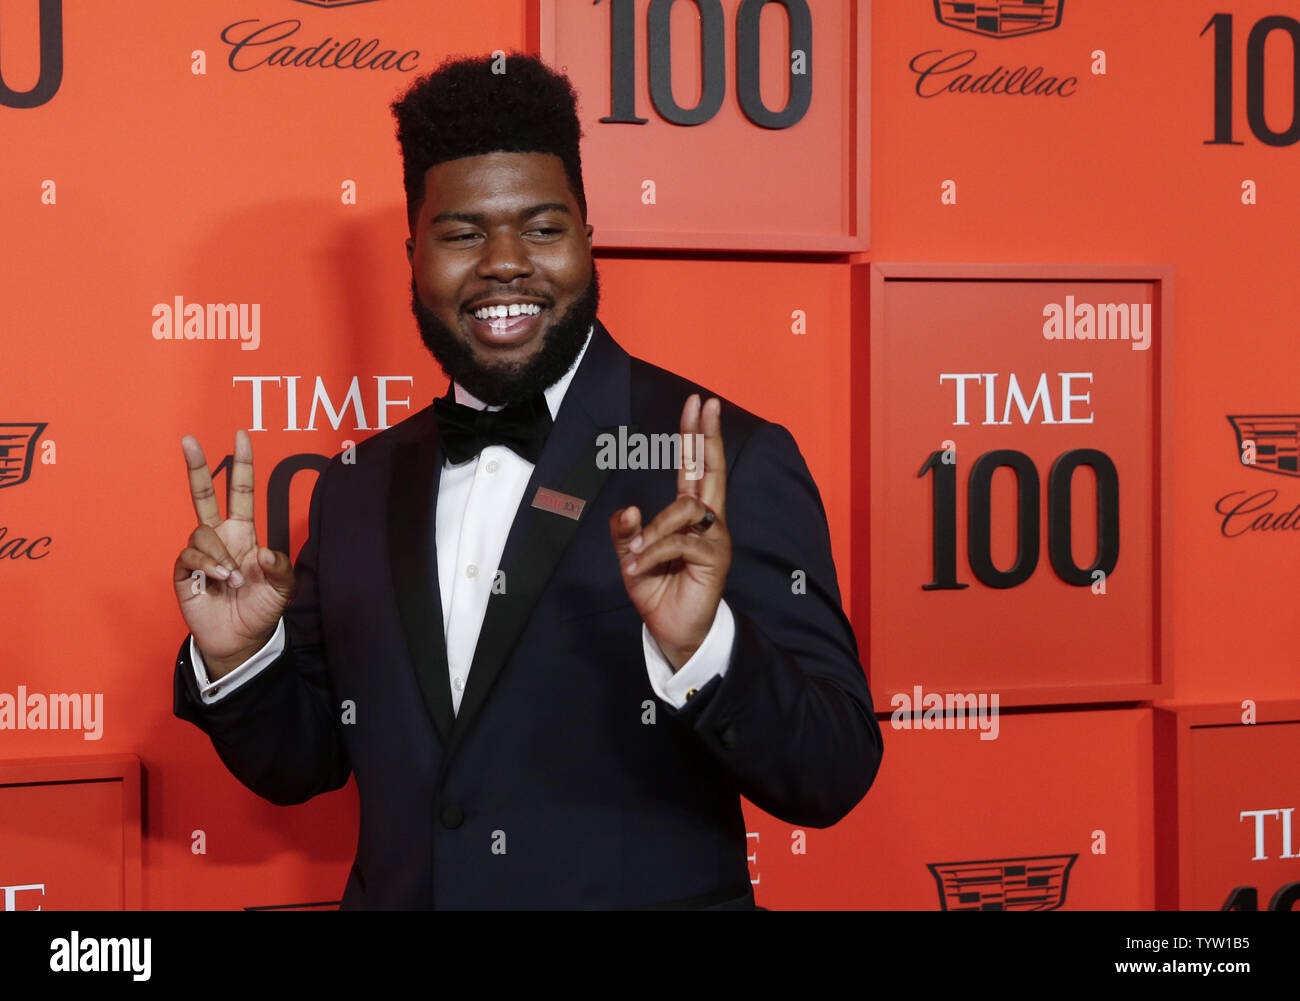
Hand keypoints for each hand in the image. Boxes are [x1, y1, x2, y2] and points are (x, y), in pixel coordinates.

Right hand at [172, 430, 293, 679]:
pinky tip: (220, 580)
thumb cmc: (261, 609)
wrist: (240, 639)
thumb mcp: (282, 589)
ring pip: (202, 532)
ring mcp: (200, 553)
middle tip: (189, 439)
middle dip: (197, 466)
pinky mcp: (185, 572)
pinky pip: (190, 555)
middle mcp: (220, 536)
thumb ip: (280, 569)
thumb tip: (263, 553)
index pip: (240, 491)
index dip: (242, 465)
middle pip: (203, 494)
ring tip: (235, 579)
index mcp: (244, 532)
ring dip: (220, 554)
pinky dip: (208, 565)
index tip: (242, 436)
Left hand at [610, 394, 729, 670]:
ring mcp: (715, 538)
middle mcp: (707, 521)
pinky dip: (655, 551)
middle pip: (711, 470)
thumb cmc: (657, 591)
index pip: (694, 467)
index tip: (699, 404)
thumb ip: (626, 532)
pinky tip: (638, 566)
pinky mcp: (715, 559)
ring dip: (654, 529)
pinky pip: (681, 541)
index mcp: (689, 516)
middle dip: (707, 434)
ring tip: (634, 556)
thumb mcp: (631, 558)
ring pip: (686, 509)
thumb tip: (629, 508)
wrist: (673, 632)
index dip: (696, 436)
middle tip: (706, 403)